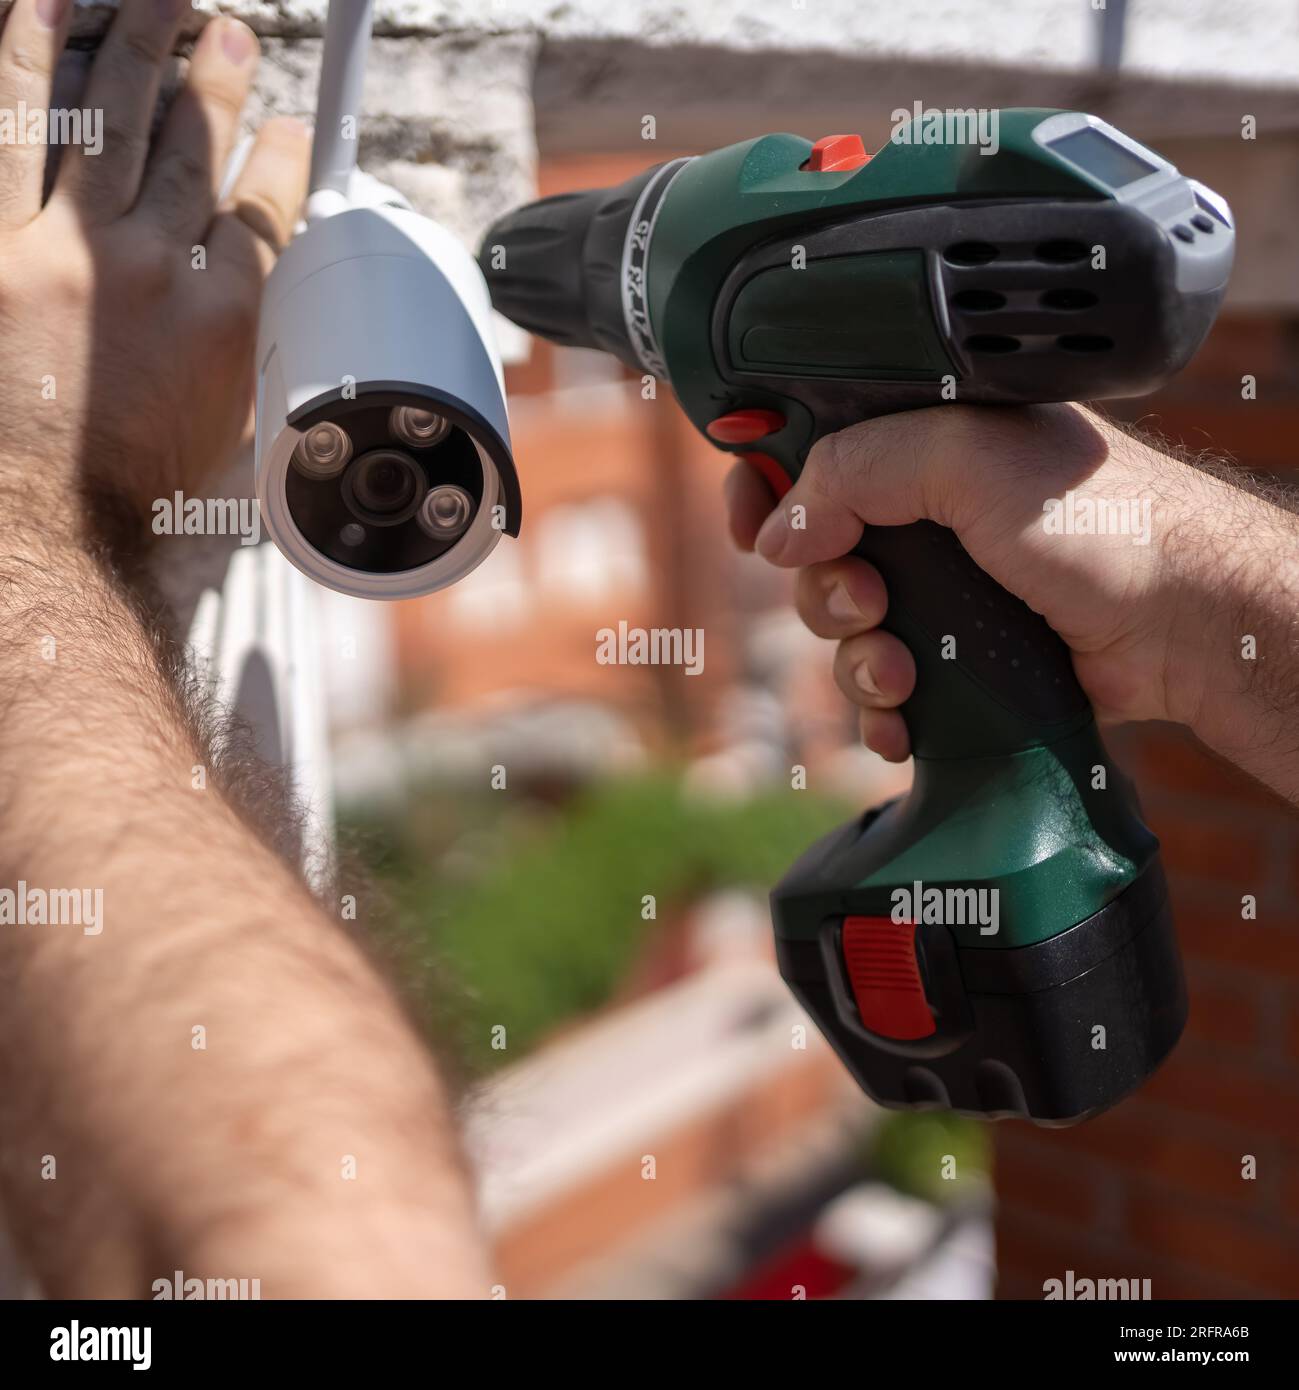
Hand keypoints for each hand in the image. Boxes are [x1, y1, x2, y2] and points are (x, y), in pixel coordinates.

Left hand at [0, 0, 308, 553]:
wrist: (44, 526)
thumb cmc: (135, 494)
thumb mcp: (226, 428)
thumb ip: (246, 351)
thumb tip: (255, 302)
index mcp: (225, 319)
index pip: (265, 212)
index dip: (280, 159)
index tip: (290, 129)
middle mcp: (155, 272)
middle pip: (192, 152)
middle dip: (214, 81)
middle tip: (225, 30)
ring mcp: (71, 255)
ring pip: (109, 126)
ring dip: (134, 48)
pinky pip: (9, 139)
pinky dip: (22, 69)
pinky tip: (36, 12)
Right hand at [725, 403, 1298, 796]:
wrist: (1181, 624)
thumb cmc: (1104, 522)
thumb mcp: (967, 457)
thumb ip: (857, 468)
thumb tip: (780, 530)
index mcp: (923, 444)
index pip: (812, 453)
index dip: (769, 489)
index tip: (755, 527)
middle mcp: (928, 515)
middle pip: (815, 557)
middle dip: (826, 592)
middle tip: (873, 601)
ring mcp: (943, 591)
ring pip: (844, 634)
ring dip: (858, 661)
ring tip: (905, 670)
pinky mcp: (959, 659)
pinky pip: (883, 692)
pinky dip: (882, 712)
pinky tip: (906, 721)